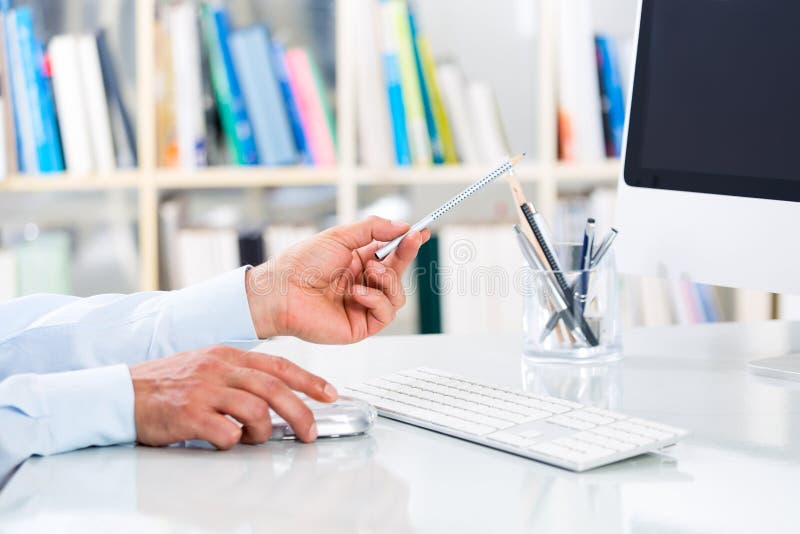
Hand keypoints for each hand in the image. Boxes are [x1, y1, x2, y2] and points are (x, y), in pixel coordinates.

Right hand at [130, 345, 337, 448]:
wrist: (122, 392)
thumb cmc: (167, 384)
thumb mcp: (207, 367)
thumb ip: (239, 376)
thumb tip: (276, 397)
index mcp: (226, 355)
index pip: (278, 365)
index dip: (309, 380)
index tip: (330, 393)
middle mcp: (218, 369)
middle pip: (274, 389)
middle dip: (300, 413)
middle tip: (310, 433)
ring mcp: (203, 391)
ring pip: (255, 411)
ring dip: (263, 432)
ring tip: (255, 439)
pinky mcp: (188, 415)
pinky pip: (225, 433)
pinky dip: (233, 442)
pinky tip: (225, 441)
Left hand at [246, 216, 429, 343]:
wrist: (282, 291)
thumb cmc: (302, 264)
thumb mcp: (340, 236)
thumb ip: (373, 229)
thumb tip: (402, 226)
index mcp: (356, 262)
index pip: (389, 253)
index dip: (406, 243)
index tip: (420, 231)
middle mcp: (362, 284)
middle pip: (398, 272)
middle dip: (406, 255)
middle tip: (412, 239)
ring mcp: (362, 306)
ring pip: (397, 295)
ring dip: (388, 279)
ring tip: (370, 270)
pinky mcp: (360, 326)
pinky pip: (385, 313)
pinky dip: (377, 300)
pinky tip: (358, 293)